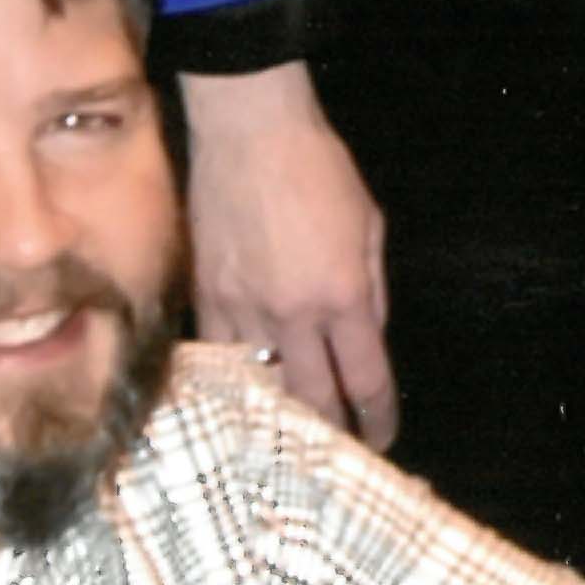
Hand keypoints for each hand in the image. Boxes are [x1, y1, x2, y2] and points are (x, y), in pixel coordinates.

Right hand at [181, 62, 396, 445]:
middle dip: (329, 432)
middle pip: (312, 398)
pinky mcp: (202, 293)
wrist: (249, 132)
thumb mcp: (371, 227)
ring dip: (278, 412)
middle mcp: (292, 313)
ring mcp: (241, 306)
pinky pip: (216, 352)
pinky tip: (241, 389)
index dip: (378, 417)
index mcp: (343, 296)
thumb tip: (368, 337)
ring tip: (288, 435)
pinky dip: (234, 374)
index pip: (366, 379)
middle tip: (337, 452)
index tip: (382, 436)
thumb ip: (372, 290)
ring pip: (259, 383)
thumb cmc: (319, 170)